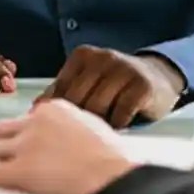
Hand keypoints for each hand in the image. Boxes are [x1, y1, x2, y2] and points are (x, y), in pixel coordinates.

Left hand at [0, 99, 137, 193]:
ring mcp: (26, 144)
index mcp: (54, 109)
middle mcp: (36, 122)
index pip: (21, 120)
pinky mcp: (21, 169)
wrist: (115, 176)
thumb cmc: (113, 161)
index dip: (5, 132)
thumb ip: (71, 128)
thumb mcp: (93, 129)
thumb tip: (63, 137)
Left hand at [36, 47, 183, 127]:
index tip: (57, 131)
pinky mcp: (141, 85)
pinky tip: (118, 128)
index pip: (60, 89)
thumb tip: (34, 111)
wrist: (159, 77)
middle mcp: (102, 57)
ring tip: (99, 134)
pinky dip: (117, 126)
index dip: (58, 113)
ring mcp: (123, 69)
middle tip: (79, 138)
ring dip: (97, 126)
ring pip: (97, 108)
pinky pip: (120, 114)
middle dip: (77, 122)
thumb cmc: (116, 85)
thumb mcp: (89, 81)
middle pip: (77, 100)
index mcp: (82, 55)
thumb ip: (63, 91)